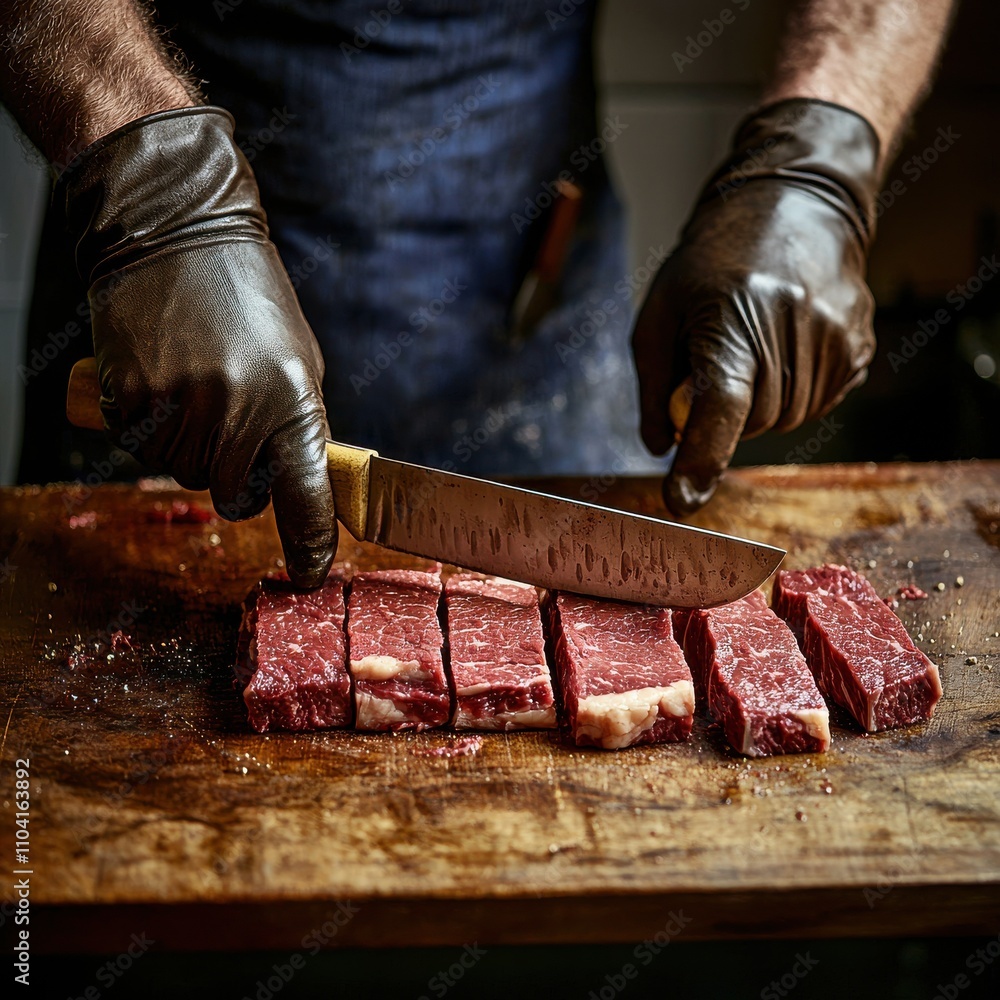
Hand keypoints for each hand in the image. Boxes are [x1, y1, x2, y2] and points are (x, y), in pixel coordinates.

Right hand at [61, 107, 335, 586]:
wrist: (174, 230)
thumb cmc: (245, 293)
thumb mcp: (295, 357)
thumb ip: (295, 422)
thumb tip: (293, 479)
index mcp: (290, 400)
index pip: (304, 495)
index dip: (310, 542)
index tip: (309, 573)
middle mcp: (237, 411)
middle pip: (230, 496)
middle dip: (233, 475)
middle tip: (230, 426)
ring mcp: (179, 407)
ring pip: (181, 473)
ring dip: (188, 446)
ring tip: (195, 384)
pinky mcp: (129, 399)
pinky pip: (140, 447)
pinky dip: (151, 426)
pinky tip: (162, 377)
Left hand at [632, 99, 880, 515]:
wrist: (795, 205)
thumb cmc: (709, 262)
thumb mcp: (659, 315)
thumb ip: (655, 389)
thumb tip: (662, 449)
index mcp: (733, 318)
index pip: (720, 406)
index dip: (700, 458)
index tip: (680, 502)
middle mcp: (793, 329)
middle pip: (752, 424)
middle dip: (726, 411)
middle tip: (716, 359)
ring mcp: (834, 340)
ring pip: (785, 420)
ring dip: (759, 402)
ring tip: (753, 342)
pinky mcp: (857, 348)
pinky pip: (815, 405)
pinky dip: (789, 392)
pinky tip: (782, 347)